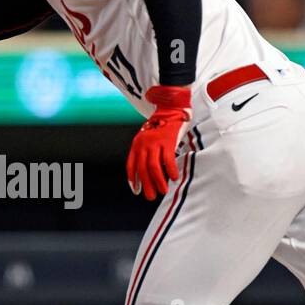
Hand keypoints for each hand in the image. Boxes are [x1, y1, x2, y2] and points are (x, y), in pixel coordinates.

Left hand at [126, 85, 190, 200]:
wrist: (171, 108)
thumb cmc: (161, 126)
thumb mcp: (148, 137)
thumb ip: (146, 151)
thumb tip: (148, 171)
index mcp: (137, 144)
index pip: (131, 165)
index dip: (133, 179)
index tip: (136, 190)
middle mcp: (144, 144)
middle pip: (143, 169)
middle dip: (146, 185)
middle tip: (150, 196)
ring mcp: (156, 142)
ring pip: (154, 167)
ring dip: (158, 181)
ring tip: (162, 191)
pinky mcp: (168, 141)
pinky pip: (168, 159)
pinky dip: (171, 170)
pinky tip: (174, 178)